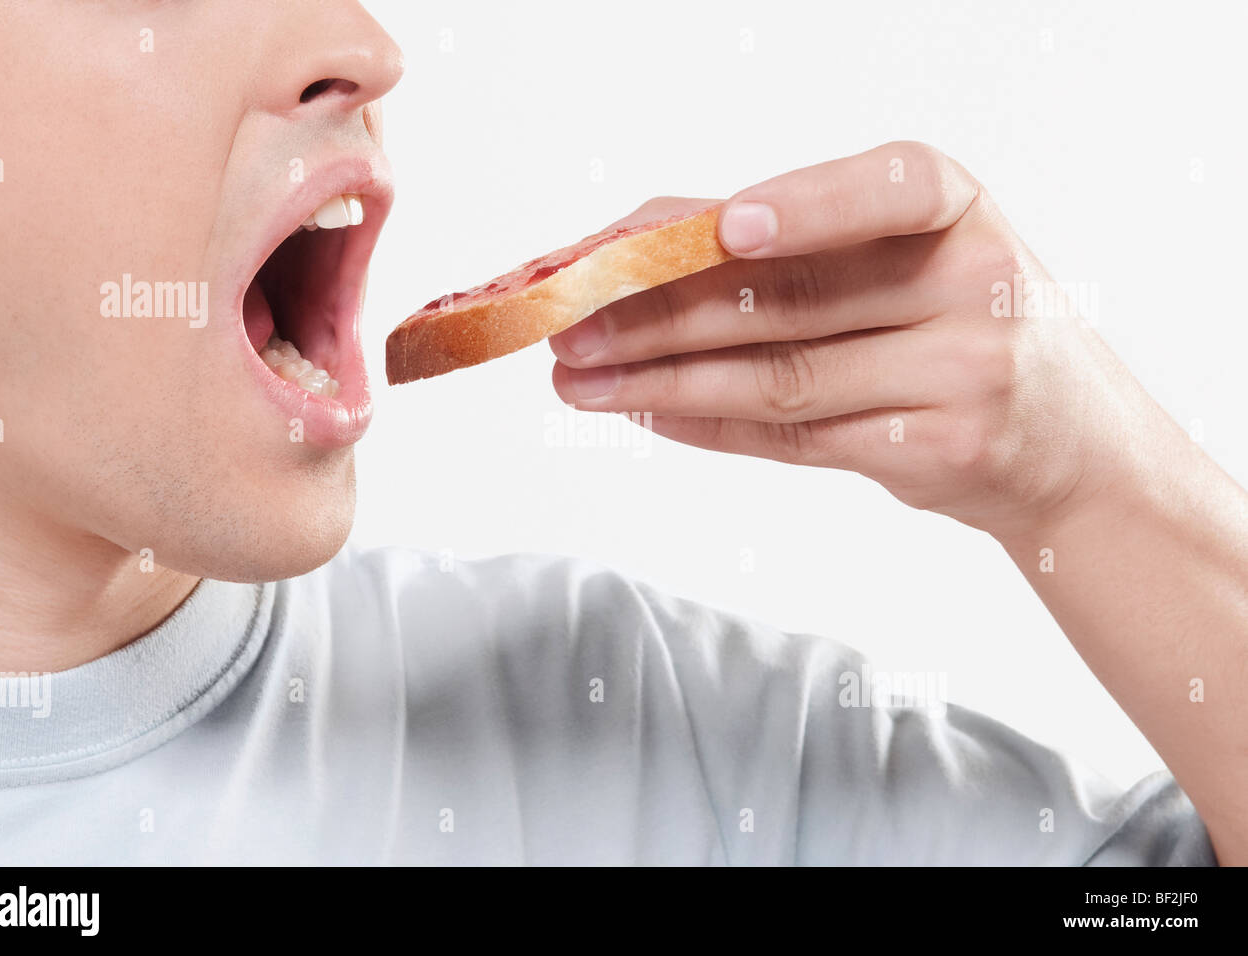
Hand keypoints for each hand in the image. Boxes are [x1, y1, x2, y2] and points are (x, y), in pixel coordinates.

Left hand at [549, 141, 1156, 539]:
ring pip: (781, 379)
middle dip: (660, 312)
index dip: (805, 205)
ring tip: (580, 378)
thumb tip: (636, 237)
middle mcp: (973, 287)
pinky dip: (710, 426)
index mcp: (957, 212)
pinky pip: (798, 440)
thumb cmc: (960, 325)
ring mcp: (964, 377)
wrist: (1068, 441)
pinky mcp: (939, 454)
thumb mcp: (906, 259)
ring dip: (662, 381)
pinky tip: (646, 414)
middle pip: (793, 299)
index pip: (883, 190)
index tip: (720, 225)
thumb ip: (788, 241)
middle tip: (570, 322)